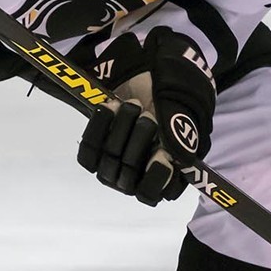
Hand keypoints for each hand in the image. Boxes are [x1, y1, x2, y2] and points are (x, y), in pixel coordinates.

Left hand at [77, 27, 216, 205]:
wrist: (148, 76)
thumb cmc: (173, 96)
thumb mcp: (182, 109)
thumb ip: (179, 133)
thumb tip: (174, 158)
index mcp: (168, 175)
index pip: (153, 194)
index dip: (155, 179)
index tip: (160, 157)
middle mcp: (139, 177)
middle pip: (129, 179)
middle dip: (139, 142)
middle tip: (148, 114)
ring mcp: (114, 166)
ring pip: (108, 165)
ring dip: (120, 130)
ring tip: (131, 104)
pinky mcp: (95, 152)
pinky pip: (88, 152)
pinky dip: (98, 126)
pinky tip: (109, 106)